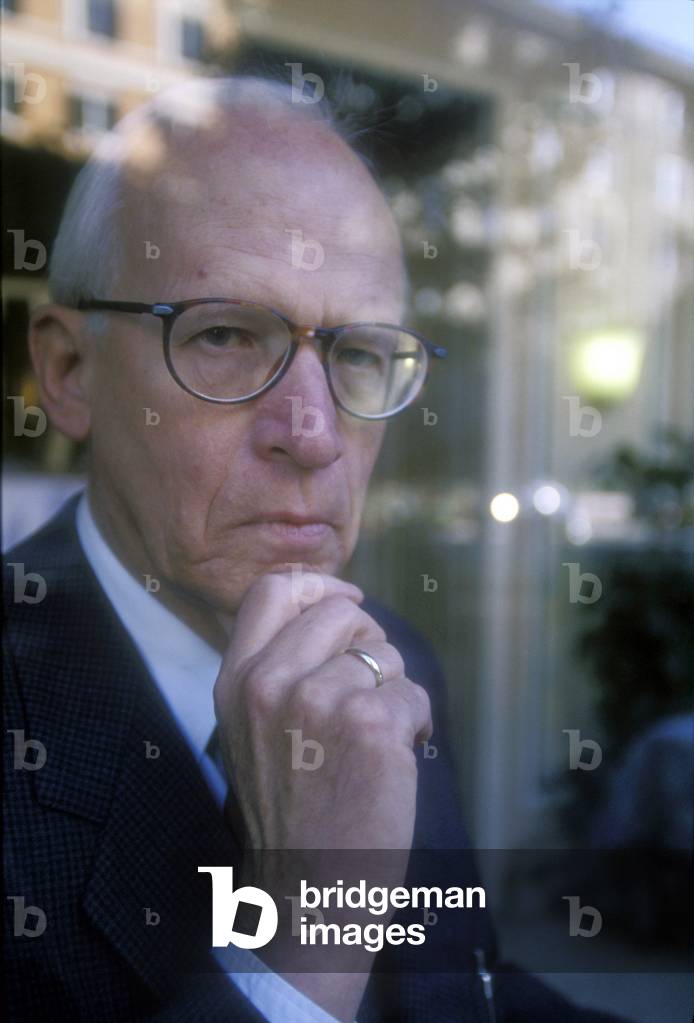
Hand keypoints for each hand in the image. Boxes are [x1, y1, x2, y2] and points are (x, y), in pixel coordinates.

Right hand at [212, 571, 432, 1019]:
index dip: (320, 585)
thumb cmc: (290, 812)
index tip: (348, 601)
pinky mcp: (371, 726)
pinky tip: (399, 756)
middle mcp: (271, 682)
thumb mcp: (252, 730)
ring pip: (385, 655)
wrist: (306, 894)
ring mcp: (320, 701)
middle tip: (370, 685)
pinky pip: (414, 693)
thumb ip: (276, 670)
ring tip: (377, 736)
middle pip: (342, 610)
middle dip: (369, 641)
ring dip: (394, 689)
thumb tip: (332, 610)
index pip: (272, 589)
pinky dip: (417, 722)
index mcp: (237, 680)